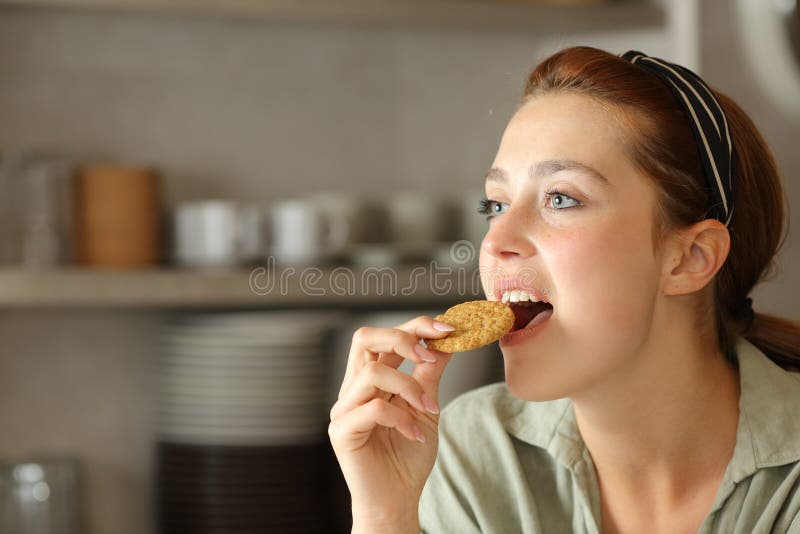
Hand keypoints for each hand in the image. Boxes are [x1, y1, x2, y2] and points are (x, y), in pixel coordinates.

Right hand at [328, 316, 453, 529]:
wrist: (397, 500)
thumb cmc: (408, 455)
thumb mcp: (426, 407)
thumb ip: (430, 374)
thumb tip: (446, 341)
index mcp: (370, 378)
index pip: (383, 337)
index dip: (413, 326)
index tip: (447, 329)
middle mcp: (353, 388)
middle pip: (364, 338)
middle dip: (402, 338)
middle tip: (431, 354)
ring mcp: (343, 408)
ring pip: (373, 372)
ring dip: (409, 387)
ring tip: (429, 409)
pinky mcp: (342, 431)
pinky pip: (374, 409)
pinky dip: (402, 418)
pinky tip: (415, 434)